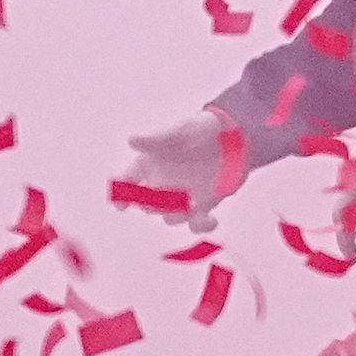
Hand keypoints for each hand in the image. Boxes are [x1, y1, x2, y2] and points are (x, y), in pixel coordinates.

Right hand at [123, 106, 249, 227]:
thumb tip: (131, 139)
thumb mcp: (180, 131)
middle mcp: (161, 184)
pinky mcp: (203, 205)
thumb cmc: (202, 129)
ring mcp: (181, 196)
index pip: (126, 181)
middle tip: (163, 197)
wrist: (234, 136)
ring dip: (176, 214)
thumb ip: (156, 140)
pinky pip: (197, 223)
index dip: (121, 193)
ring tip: (189, 204)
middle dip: (153, 205)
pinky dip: (202, 226)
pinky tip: (212, 220)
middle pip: (147, 204)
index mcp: (148, 164)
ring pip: (170, 217)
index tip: (123, 203)